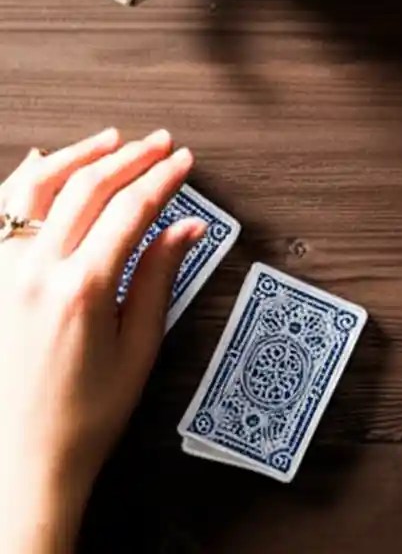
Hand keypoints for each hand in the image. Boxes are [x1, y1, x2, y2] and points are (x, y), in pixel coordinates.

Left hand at [0, 128, 204, 553]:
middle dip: (129, 157)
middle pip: (86, 188)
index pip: (130, 210)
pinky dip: (23, 180)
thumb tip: (185, 229)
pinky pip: (0, 212)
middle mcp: (34, 271)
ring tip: (108, 140)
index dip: (163, 178)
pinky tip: (42, 164)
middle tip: (159, 143)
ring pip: (34, 187)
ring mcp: (1, 272)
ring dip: (76, 155)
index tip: (184, 162)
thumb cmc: (82, 414)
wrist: (21, 459)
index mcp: (82, 289)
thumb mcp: (137, 348)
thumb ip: (157, 278)